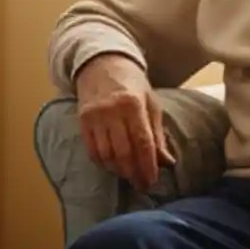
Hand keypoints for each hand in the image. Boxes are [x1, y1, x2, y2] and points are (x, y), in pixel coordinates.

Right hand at [75, 54, 175, 192]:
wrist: (102, 64)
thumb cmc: (132, 85)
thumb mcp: (150, 103)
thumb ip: (157, 134)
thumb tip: (167, 162)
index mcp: (133, 104)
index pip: (143, 142)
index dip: (148, 166)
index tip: (152, 180)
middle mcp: (112, 111)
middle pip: (123, 152)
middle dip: (134, 173)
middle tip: (141, 184)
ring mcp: (95, 116)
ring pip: (106, 154)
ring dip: (118, 170)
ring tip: (128, 175)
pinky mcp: (82, 120)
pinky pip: (92, 150)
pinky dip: (102, 162)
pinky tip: (112, 165)